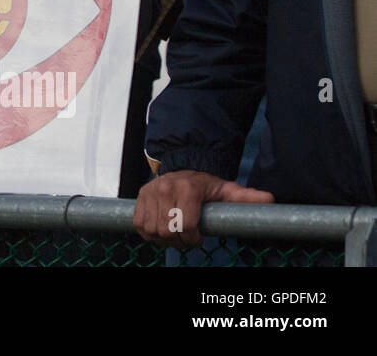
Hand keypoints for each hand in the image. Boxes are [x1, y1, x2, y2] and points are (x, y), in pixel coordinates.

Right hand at [134, 169, 273, 247]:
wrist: (183, 168)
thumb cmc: (207, 185)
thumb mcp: (228, 190)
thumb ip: (246, 197)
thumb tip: (270, 199)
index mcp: (188, 188)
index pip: (185, 225)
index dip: (192, 239)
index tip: (198, 239)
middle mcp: (166, 188)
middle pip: (167, 230)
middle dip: (179, 241)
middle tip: (187, 240)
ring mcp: (151, 191)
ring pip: (152, 229)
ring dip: (163, 239)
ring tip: (175, 235)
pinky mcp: (140, 196)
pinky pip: (140, 224)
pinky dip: (148, 233)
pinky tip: (161, 231)